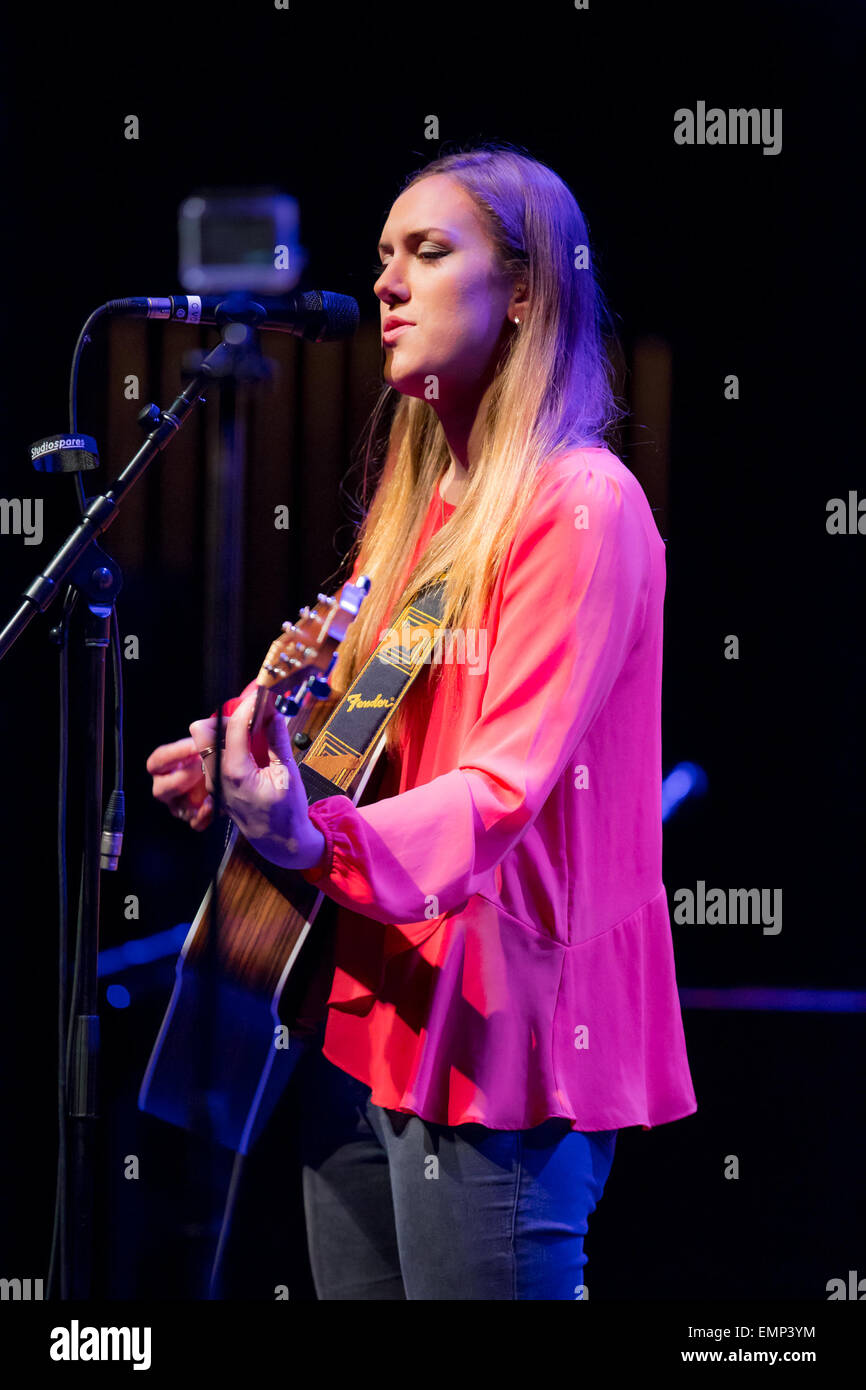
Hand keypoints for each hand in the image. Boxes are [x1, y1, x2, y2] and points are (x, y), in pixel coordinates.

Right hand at [146, 735, 213, 829]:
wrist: (233, 777)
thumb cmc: (218, 755)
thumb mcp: (216, 740)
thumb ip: (211, 732)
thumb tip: (207, 726)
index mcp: (168, 766)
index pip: (159, 760)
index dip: (175, 753)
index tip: (195, 745)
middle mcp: (169, 786)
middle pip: (160, 788)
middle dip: (183, 777)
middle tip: (202, 767)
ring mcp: (181, 805)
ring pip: (175, 808)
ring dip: (193, 797)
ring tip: (212, 786)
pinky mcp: (195, 819)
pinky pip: (195, 823)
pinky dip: (204, 816)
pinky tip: (215, 804)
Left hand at [189, 690, 325, 871]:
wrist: (280, 842)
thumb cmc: (287, 812)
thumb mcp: (288, 774)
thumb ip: (277, 741)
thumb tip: (274, 713)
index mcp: (236, 773)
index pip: (235, 726)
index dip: (249, 706)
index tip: (262, 695)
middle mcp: (217, 777)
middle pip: (203, 731)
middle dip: (226, 717)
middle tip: (253, 716)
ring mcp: (214, 782)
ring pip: (205, 743)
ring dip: (226, 730)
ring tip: (253, 730)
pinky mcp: (217, 785)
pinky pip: (212, 755)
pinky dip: (227, 743)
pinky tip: (249, 745)